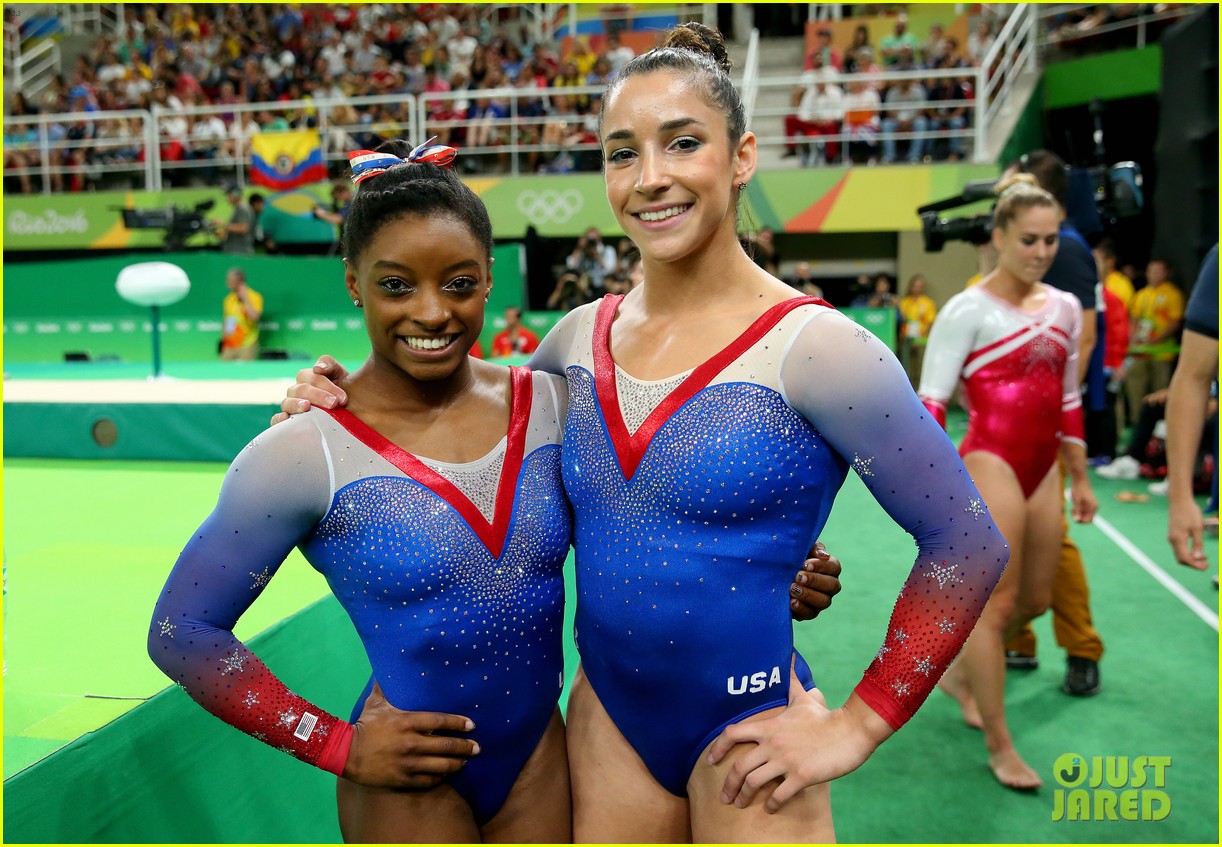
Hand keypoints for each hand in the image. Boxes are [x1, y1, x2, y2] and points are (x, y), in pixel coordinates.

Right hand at [269, 355, 350, 424]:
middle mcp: (296, 390)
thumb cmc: (341, 390)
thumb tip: (317, 368)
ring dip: (297, 404)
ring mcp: (290, 405)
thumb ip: (330, 365)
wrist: (347, 409)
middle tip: (334, 404)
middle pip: (301, 390)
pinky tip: (286, 418)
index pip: (312, 378)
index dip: (327, 386)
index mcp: (307, 377)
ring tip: (307, 407)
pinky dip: (278, 419)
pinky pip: (276, 420)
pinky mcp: (287, 420)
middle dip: (318, 396)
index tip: (343, 398)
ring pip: (287, 402)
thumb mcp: (339, 374)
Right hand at [342, 682, 478, 788]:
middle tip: (477, 747)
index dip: (459, 723)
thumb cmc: (364, 725)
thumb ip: (387, 684)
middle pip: (447, 746)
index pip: (441, 721)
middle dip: (466, 747)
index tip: (472, 725)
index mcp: (407, 721)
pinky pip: (429, 780)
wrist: (344, 753)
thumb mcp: (376, 702)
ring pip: (442, 765)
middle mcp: (411, 743)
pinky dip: (441, 776)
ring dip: (457, 763)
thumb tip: (392, 662)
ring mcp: (408, 764)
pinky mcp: (403, 779)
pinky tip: (447, 772)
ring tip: (466, 761)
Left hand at [706, 676, 887, 811]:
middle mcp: (773, 744)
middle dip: (728, 785)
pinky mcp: (801, 776)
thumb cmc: (825, 717)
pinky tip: (770, 808)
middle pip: (738, 767)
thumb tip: (788, 656)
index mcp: (769, 727)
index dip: (716, 748)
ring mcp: (786, 761)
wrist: (851, 730)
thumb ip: (790, 682)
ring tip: (742, 804)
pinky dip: (771, 804)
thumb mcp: (803, 698)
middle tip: (725, 797)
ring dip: (744, 797)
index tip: (710, 761)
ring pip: (754, 783)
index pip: (732, 733)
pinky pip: (778, 795)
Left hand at [789, 541, 841, 620]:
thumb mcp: (803, 548)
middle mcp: (830, 586)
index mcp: (830, 569)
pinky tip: (791, 602)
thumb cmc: (794, 556)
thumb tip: (824, 556)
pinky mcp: (810, 611)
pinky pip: (810, 613)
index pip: (834, 567)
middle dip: (814, 581)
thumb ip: (815, 548)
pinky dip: (802, 608)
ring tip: (792, 589)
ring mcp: (821, 600)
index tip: (806, 564)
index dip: (822, 566)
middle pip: (832, 585)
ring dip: (808, 595)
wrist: (775, 572)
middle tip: (798, 577)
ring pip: (824, 601)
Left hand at [1069, 478, 1097, 523]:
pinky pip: (1083, 511)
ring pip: (1084, 515)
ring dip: (1077, 514)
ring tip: (1072, 509)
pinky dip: (1078, 511)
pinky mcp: (1087, 504)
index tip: (1074, 517)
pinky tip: (1073, 507)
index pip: (1088, 520)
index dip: (1081, 521)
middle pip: (1086, 518)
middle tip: (1072, 511)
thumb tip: (1077, 520)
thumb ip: (1077, 511)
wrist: (1079, 480)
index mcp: (1093, 507)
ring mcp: (1091, 506)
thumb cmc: (1078, 489)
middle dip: (1079, 517)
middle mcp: (1094, 507)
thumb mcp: (1076, 501)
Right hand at [1168, 496, 1208, 569]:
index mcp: (1178, 539)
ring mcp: (1172, 538)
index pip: (1185, 558)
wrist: (1179, 500)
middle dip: (1193, 564)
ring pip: (1180, 554)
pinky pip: (1180, 549)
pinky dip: (1188, 553)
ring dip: (1192, 559)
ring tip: (1204, 558)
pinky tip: (1197, 550)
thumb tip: (1198, 558)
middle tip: (1206, 565)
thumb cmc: (1190, 512)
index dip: (1195, 565)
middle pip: (1181, 559)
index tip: (1206, 567)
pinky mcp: (1174, 535)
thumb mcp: (1197, 528)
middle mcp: (1172, 540)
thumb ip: (1198, 544)